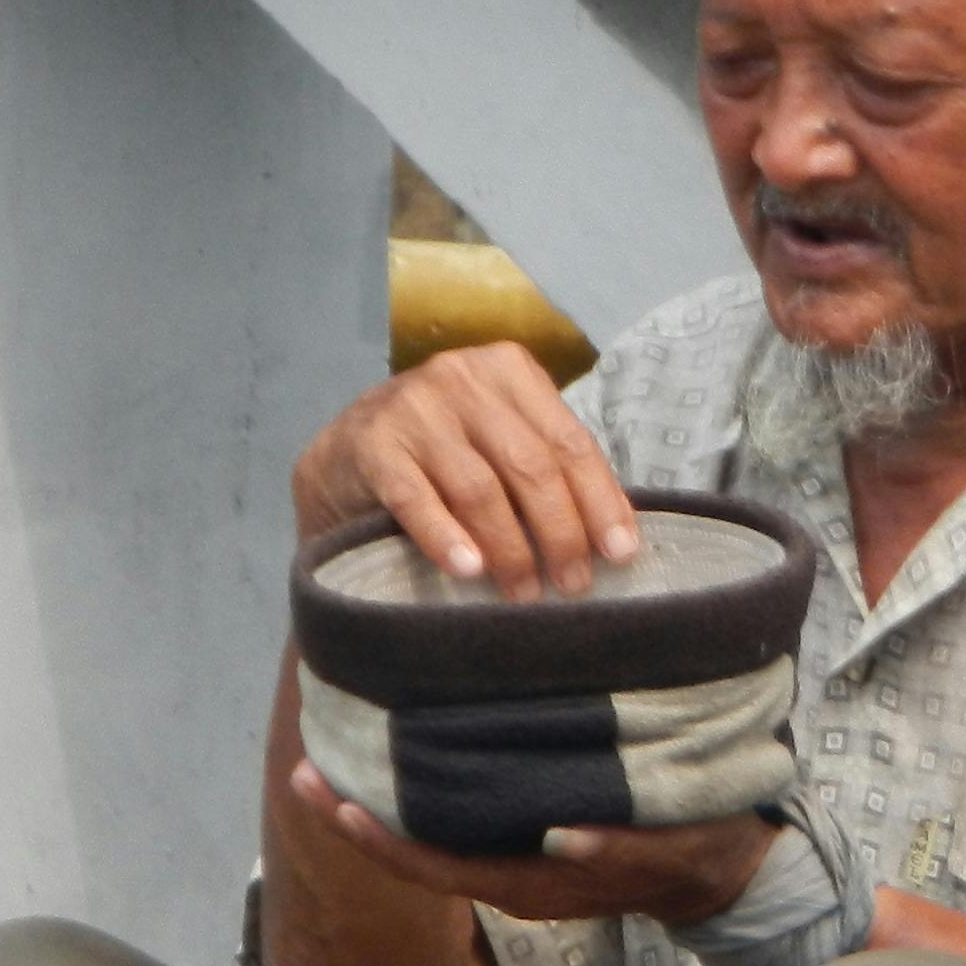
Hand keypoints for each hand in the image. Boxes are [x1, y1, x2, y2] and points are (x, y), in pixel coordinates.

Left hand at [286, 759, 777, 926]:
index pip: (441, 870)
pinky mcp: (521, 839)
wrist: (716, 872)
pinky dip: (418, 792)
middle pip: (417, 855)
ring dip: (380, 803)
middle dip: (359, 819)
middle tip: (304, 770)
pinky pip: (456, 823)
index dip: (385, 844)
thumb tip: (568, 835)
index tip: (338, 806)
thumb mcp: (671, 849)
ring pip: (431, 839)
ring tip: (330, 756)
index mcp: (535, 884)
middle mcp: (511, 879)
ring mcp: (513, 863)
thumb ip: (622, 846)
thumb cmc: (694, 850)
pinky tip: (395, 756)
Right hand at [292, 343, 640, 597]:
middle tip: (573, 585)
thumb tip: (615, 539)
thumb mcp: (499, 444)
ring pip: (480, 488)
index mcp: (508, 371)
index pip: (570, 442)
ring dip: (509, 549)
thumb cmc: (441, 457)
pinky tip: (468, 570)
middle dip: (560, 534)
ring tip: (525, 594)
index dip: (600, 502)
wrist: (344, 457)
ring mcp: (414, 407)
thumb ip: (549, 470)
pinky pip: (415, 498)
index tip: (620, 555)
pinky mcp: (372, 443)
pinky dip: (445, 537)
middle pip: (530, 466)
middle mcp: (462, 377)